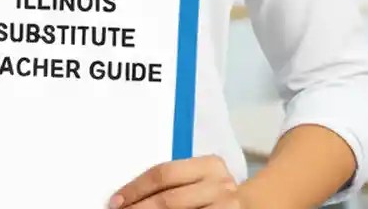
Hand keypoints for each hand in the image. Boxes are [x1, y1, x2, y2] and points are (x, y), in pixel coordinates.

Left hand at [109, 155, 242, 208]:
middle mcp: (222, 186)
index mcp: (211, 164)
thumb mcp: (197, 178)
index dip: (136, 189)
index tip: (115, 201)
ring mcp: (228, 208)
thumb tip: (126, 197)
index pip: (164, 174)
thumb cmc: (211, 191)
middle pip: (170, 200)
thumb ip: (171, 182)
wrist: (252, 205)